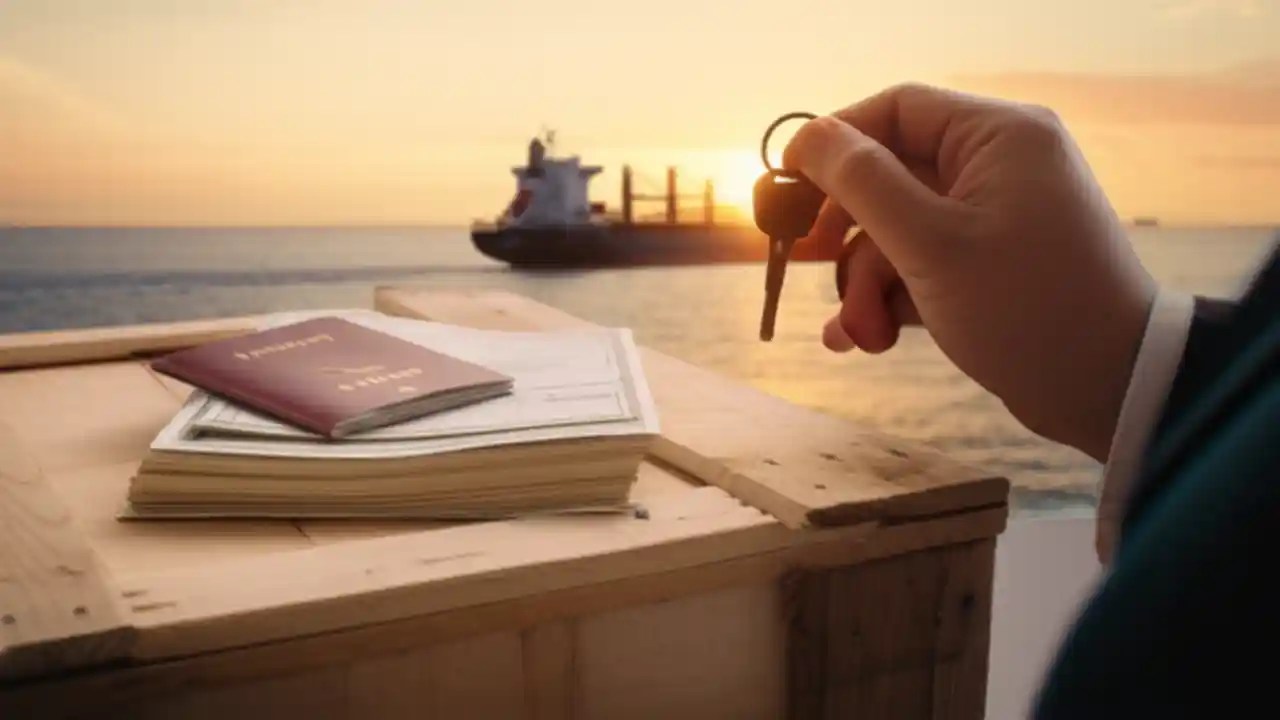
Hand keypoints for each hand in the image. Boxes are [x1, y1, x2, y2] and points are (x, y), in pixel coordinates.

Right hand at [782, 83, 1157, 461]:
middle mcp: (998, 165)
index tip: (785, 185)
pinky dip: (891, 298)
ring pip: (897, 230)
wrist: (1111, 389)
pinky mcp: (991, 263)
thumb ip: (862, 184)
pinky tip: (867, 339)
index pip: (895, 110)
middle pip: (889, 177)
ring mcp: (995, 216)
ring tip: (861, 334)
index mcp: (997, 136)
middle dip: (849, 237)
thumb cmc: (1027, 308)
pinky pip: (920, 263)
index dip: (834, 143)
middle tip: (811, 265)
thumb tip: (808, 138)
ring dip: (866, 283)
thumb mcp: (930, 245)